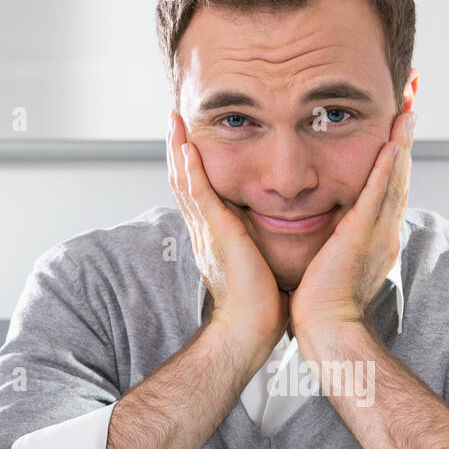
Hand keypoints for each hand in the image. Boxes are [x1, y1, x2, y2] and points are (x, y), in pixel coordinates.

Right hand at [166, 111, 287, 356]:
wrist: (251, 327)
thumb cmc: (260, 305)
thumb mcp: (258, 264)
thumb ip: (258, 246)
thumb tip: (274, 237)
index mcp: (213, 238)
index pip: (198, 195)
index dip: (191, 168)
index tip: (189, 143)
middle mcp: (203, 232)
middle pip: (183, 182)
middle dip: (177, 150)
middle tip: (173, 121)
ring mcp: (206, 231)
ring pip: (184, 182)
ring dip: (177, 149)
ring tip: (174, 121)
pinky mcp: (216, 232)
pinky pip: (198, 193)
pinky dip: (190, 169)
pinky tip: (186, 146)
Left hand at [289, 109, 414, 344]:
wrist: (328, 327)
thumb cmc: (324, 302)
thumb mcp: (337, 259)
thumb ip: (339, 238)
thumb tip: (332, 225)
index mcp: (378, 233)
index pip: (390, 183)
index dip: (397, 151)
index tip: (400, 120)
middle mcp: (385, 229)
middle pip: (400, 172)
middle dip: (406, 134)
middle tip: (413, 97)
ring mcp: (378, 232)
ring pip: (394, 177)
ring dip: (403, 141)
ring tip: (410, 106)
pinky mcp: (363, 236)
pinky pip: (378, 195)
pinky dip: (387, 168)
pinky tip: (392, 142)